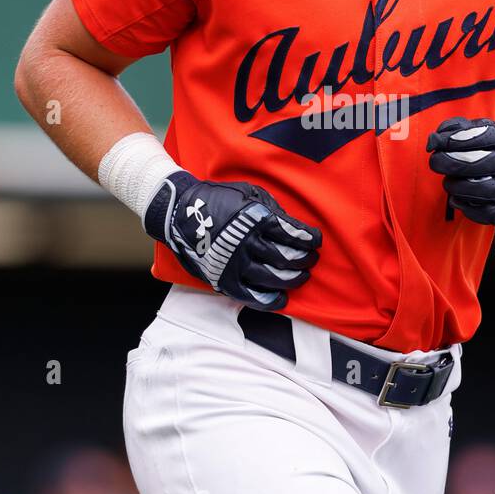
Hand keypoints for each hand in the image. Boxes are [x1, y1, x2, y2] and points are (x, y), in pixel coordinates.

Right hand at [143, 171, 321, 309]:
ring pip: (275, 278)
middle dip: (306, 260)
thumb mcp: (248, 193)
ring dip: (294, 279)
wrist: (178, 212)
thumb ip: (272, 208)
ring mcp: (235, 264)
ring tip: (301, 276)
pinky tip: (282, 298)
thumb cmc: (217, 199)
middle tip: (311, 259)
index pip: (293, 233)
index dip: (310, 239)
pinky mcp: (224, 280)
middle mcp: (248, 242)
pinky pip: (253, 297)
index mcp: (256, 218)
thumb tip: (293, 226)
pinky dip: (272, 301)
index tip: (316, 241)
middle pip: (288, 258)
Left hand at [426, 117, 494, 225]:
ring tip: (449, 182)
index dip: (450, 140)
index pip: (474, 137)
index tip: (437, 144)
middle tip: (436, 162)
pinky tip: (458, 198)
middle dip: (446, 163)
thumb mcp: (485, 131)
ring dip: (454, 186)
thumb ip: (457, 129)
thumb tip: (432, 140)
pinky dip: (463, 205)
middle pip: (471, 164)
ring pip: (476, 190)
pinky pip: (479, 212)